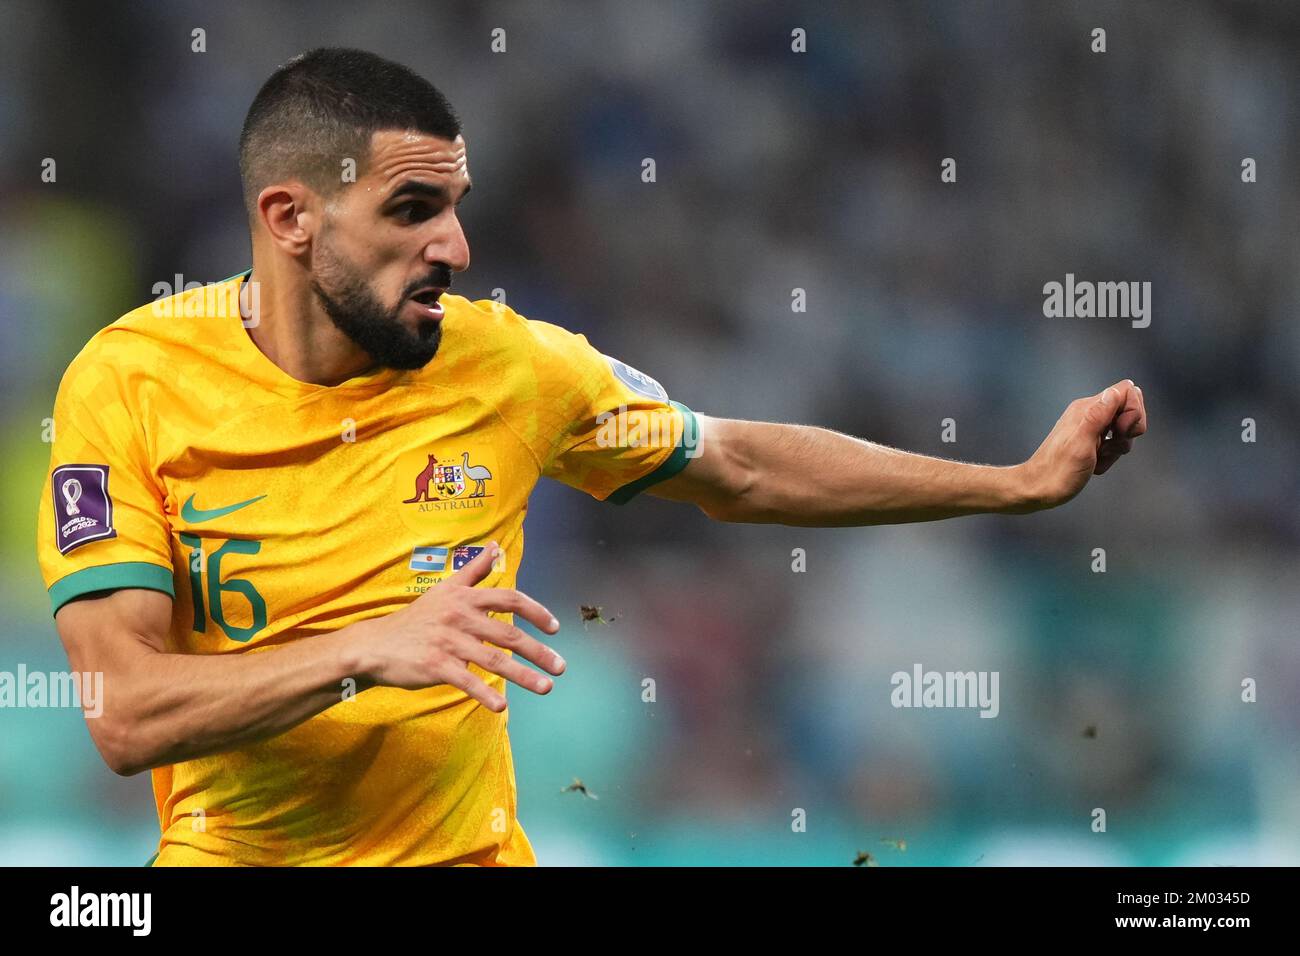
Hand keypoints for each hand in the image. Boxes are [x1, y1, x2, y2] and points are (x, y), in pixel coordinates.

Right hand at [358, 542, 563, 710]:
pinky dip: (485, 694)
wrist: (376, 644)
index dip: (536, 611)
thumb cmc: (417, 618)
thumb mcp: (446, 589)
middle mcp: (460, 616)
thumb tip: (495, 546)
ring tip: (547, 687)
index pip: (509, 598)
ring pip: (493, 659)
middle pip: (508, 633)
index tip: (555, 628)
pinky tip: (501, 707)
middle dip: (538, 651)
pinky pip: (466, 681)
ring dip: (523, 676)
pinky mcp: (435, 666)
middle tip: (561, 666)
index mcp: (465, 598)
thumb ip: (473, 570)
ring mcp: (448, 642)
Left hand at [1017, 379, 1147, 510]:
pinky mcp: (1089, 440)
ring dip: (1117, 448)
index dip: (1133, 412)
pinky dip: (1109, 456)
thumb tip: (1114, 392)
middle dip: (1127, 433)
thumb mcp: (1081, 444)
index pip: (1126, 391)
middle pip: (1128, 411)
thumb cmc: (1057, 472)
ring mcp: (1088, 427)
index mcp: (1086, 409)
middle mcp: (1088, 413)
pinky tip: (1095, 464)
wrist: (1037, 489)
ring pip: (1122, 430)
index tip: (1120, 432)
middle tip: (1109, 447)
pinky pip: (1112, 443)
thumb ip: (1098, 416)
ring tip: (1098, 459)